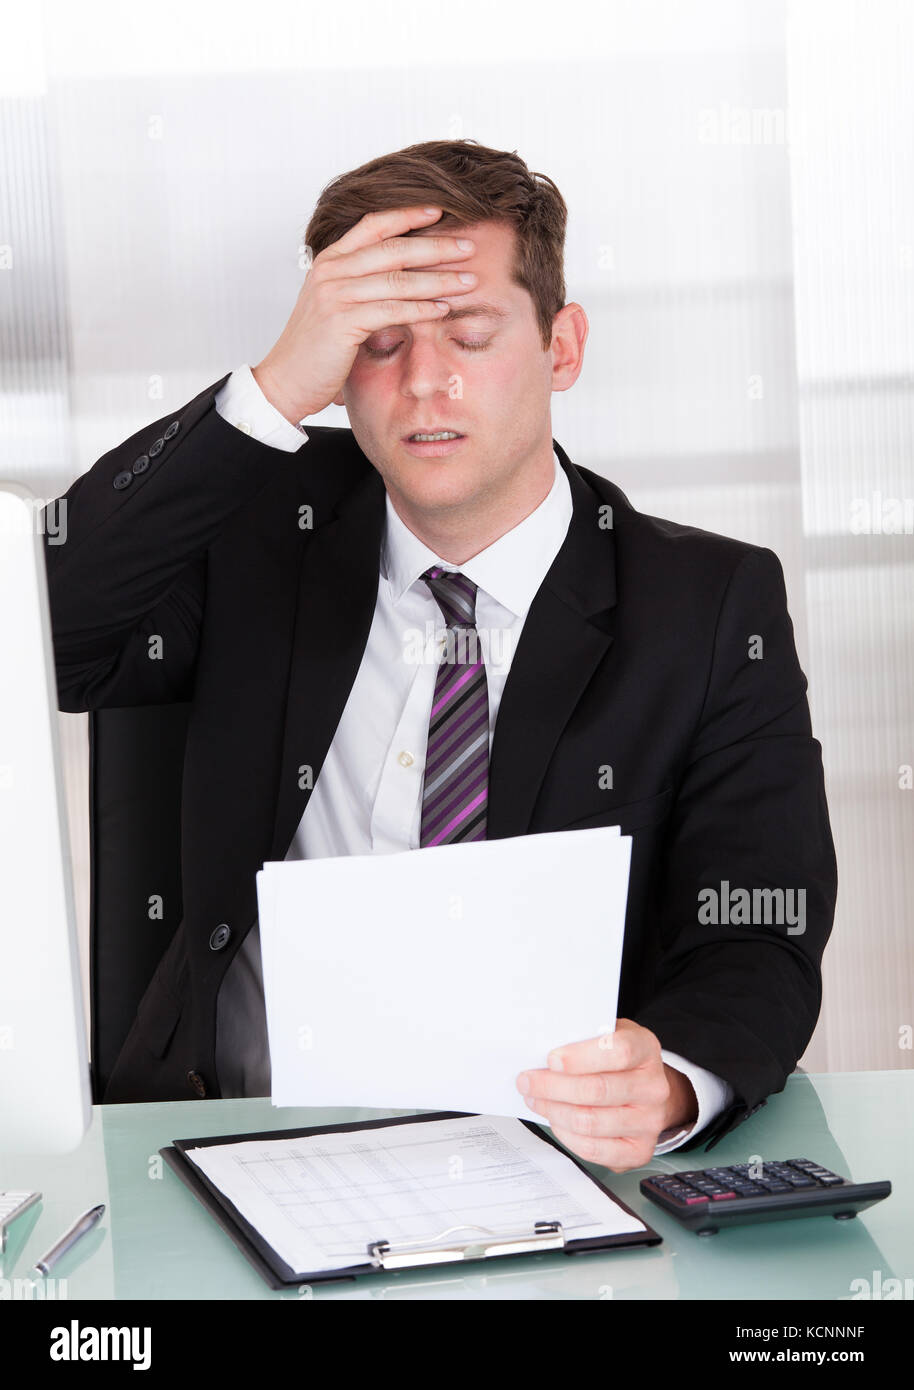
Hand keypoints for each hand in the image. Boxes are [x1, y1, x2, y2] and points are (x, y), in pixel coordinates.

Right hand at [252, 206, 478, 422]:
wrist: (286, 379)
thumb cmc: (315, 347)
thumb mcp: (337, 304)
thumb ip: (363, 284)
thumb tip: (407, 275)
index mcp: (330, 260)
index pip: (374, 225)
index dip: (408, 215)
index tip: (441, 211)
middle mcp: (331, 271)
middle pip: (393, 248)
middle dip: (436, 246)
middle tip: (469, 248)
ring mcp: (335, 295)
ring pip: (397, 279)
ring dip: (438, 280)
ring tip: (468, 281)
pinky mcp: (342, 322)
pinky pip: (391, 310)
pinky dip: (421, 309)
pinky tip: (443, 309)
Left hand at [515, 1018, 698, 1171]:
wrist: (645, 1089)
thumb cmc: (617, 1059)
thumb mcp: (605, 1034)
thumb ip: (581, 1037)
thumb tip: (541, 1047)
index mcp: (646, 1049)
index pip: (619, 1051)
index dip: (581, 1057)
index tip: (551, 1059)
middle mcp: (654, 1087)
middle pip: (598, 1090)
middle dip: (553, 1086)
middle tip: (527, 1081)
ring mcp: (649, 1122)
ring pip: (591, 1121)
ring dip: (554, 1110)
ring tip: (536, 1100)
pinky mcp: (639, 1150)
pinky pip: (594, 1148)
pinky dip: (567, 1135)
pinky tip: (556, 1120)